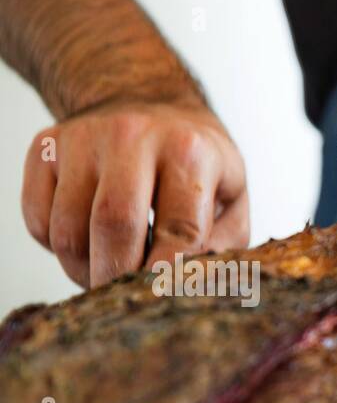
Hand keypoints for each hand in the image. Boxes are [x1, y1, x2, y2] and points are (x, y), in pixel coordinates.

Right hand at [22, 101, 248, 288]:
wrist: (145, 100)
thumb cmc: (195, 163)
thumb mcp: (230, 197)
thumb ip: (224, 244)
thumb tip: (194, 284)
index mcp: (189, 151)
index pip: (179, 229)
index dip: (170, 275)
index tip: (165, 300)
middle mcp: (132, 137)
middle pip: (115, 226)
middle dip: (119, 278)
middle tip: (126, 301)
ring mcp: (82, 139)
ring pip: (69, 230)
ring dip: (84, 271)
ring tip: (107, 276)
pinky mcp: (45, 148)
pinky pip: (39, 220)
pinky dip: (57, 248)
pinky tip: (86, 243)